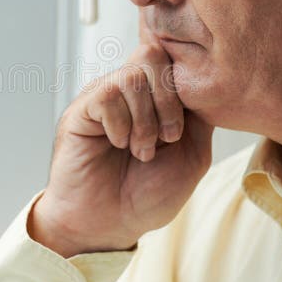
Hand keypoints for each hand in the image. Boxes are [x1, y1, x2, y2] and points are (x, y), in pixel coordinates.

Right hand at [28, 43, 213, 257]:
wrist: (111, 224)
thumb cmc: (148, 194)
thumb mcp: (193, 154)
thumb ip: (200, 114)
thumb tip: (200, 82)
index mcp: (155, 95)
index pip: (173, 58)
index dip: (185, 86)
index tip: (182, 129)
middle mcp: (128, 90)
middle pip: (152, 57)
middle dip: (169, 102)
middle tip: (167, 139)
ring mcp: (103, 96)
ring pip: (131, 76)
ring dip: (144, 121)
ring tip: (140, 151)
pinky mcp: (81, 109)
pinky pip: (107, 96)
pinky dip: (120, 126)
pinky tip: (118, 145)